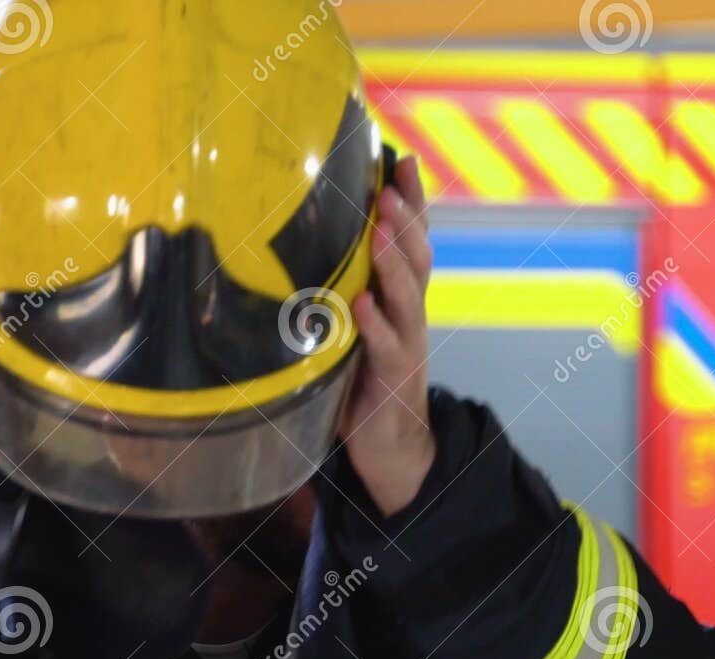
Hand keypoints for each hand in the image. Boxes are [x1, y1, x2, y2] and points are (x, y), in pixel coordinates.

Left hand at [341, 156, 436, 516]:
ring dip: (396, 261)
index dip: (411, 201)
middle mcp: (408, 313)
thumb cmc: (361, 378)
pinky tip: (361, 304)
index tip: (403, 160)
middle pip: (417, 257)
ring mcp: (406, 344)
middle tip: (390, 187)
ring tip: (383, 229)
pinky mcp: (394, 377)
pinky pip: (387, 347)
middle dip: (406, 220)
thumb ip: (338, 287)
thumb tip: (297, 243)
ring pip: (408, 296)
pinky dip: (375, 324)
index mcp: (398, 296)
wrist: (386, 444)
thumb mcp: (351, 324)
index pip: (411, 239)